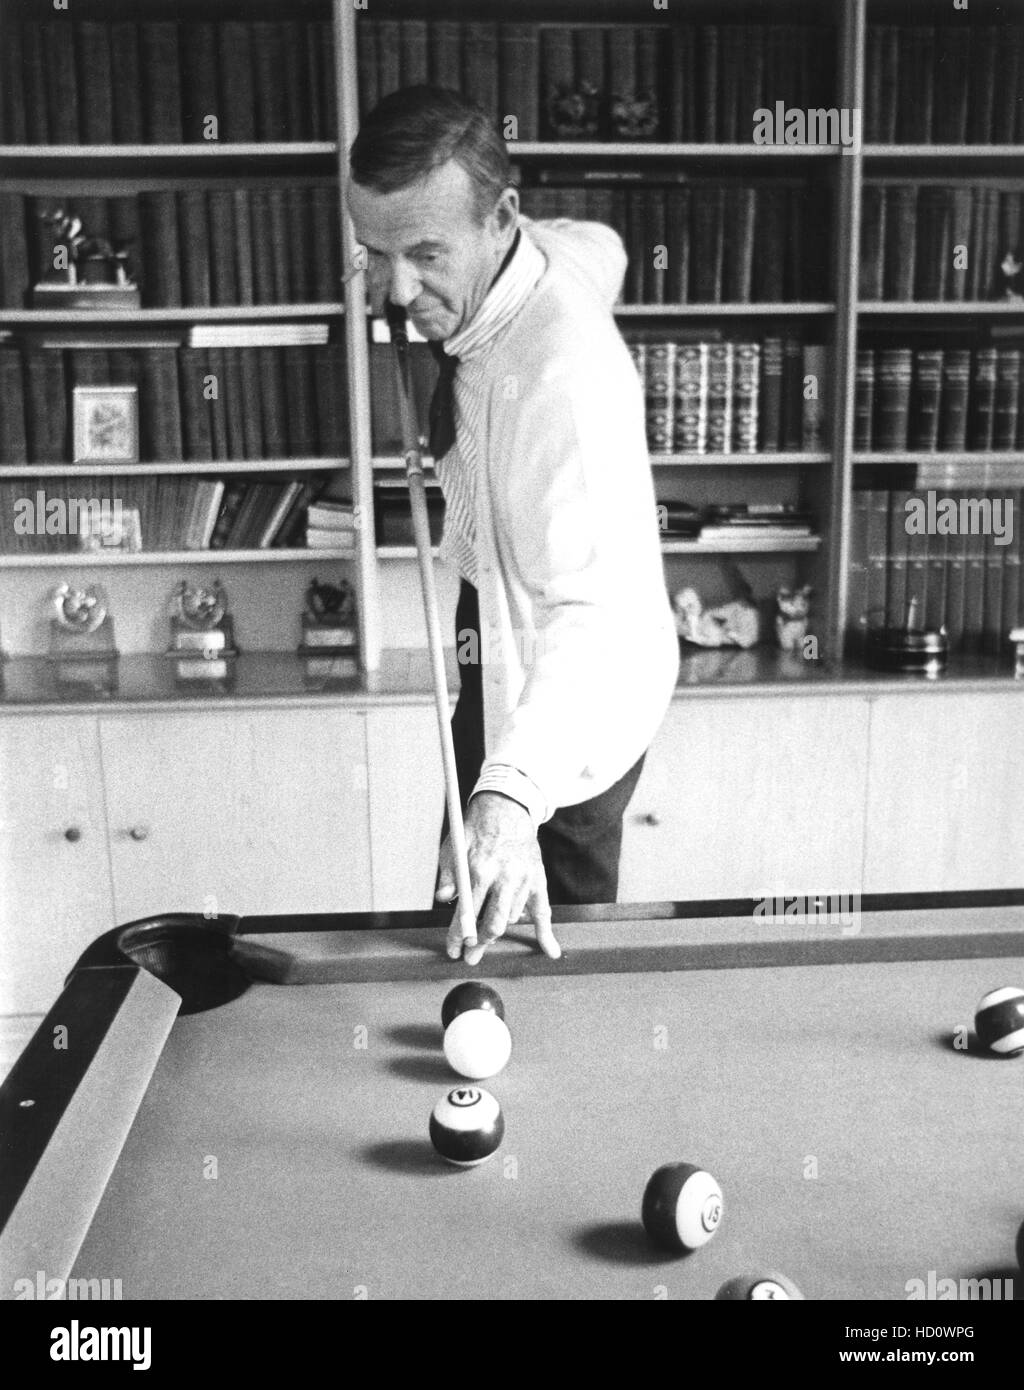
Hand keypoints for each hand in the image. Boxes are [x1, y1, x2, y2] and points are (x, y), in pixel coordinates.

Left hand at [436, 792, 560, 964]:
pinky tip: (551, 952)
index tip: (452, 951)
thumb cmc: (477, 829)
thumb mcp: (454, 846)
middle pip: (494, 924)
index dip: (458, 936)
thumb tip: (444, 899)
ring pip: (512, 919)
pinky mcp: (538, 880)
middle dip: (480, 945)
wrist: (509, 807)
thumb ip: (449, 875)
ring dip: (498, 927)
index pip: (467, 912)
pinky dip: (546, 934)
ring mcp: (525, 879)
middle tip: (470, 958)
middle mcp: (505, 876)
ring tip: (485, 932)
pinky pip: (543, 912)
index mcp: (481, 869)